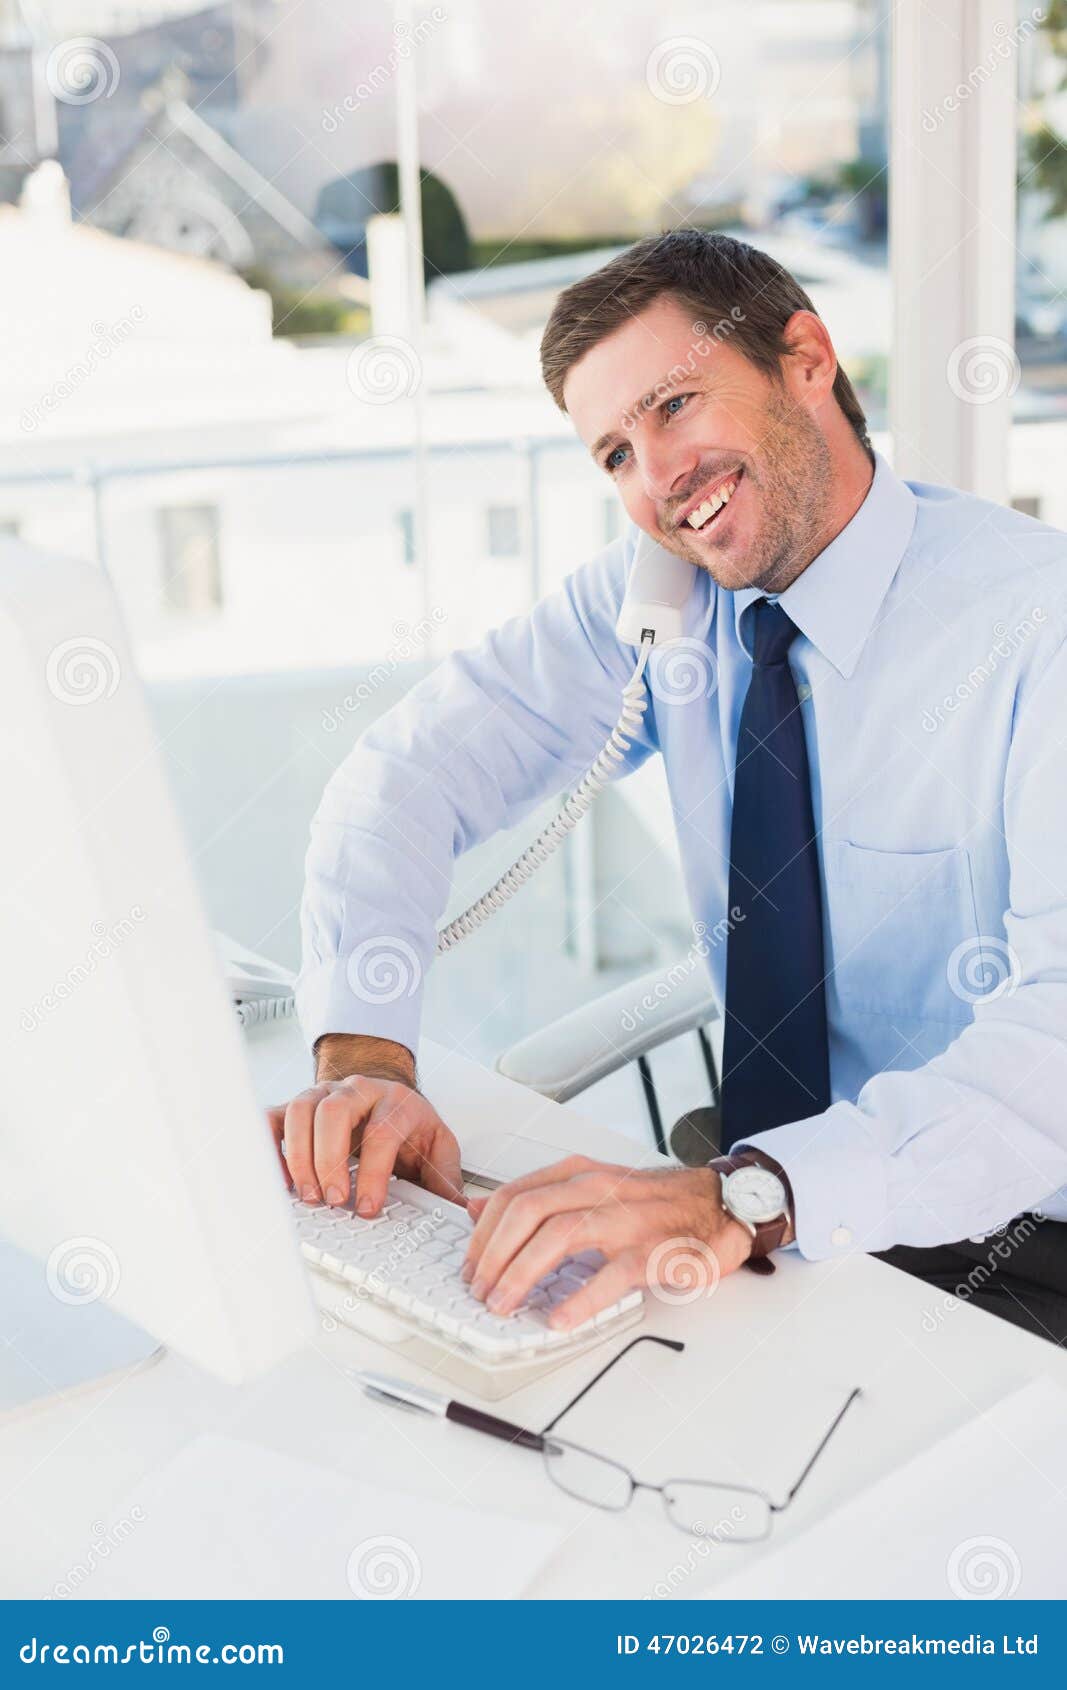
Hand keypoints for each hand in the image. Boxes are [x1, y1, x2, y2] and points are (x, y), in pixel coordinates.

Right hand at [266, 1075, 462, 1216]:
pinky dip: (271, 1146)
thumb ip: (446, 1179)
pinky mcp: (298, 1106)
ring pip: (302, 1110)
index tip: (368, 1207)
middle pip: (335, 1112)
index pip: (382, 1131)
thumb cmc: (411, 1127)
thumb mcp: (438, 1148)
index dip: (374, 1172)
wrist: (387, 1095)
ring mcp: (324, 1094)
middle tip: (334, 1201)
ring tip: (307, 1196)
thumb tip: (463, 1213)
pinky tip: (280, 1178)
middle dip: (331, 1160)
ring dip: (300, 1156)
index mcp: (397, 1101)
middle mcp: (358, 1091)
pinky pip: (274, 1116)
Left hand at [462, 1155, 753, 1329]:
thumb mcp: (588, 1188)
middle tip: (478, 1290)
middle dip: (492, 1254)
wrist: (718, 1206)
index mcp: (577, 1174)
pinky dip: (580, 1299)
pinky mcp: (650, 1251)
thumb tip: (476, 1211)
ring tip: (503, 1304)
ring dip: (521, 1273)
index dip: (482, 1233)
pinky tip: (560, 1319)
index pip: (512, 1195)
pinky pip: (610, 1275)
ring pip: (558, 1236)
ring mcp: (624, 1219)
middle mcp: (596, 1189)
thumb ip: (535, 1198)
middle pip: (526, 1212)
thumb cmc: (653, 1203)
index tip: (468, 1265)